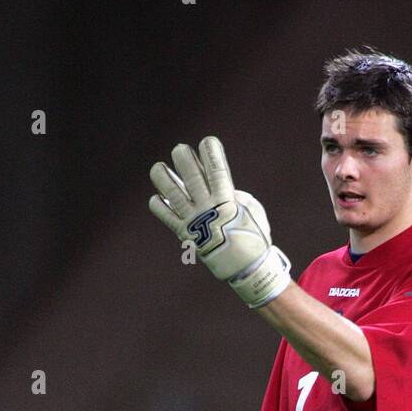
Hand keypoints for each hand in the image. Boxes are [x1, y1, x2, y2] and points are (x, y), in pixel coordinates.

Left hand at [148, 136, 291, 307]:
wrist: (246, 269)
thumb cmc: (253, 236)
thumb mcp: (251, 210)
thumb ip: (234, 194)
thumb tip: (217, 186)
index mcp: (226, 200)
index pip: (216, 169)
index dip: (210, 152)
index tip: (207, 141)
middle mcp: (207, 207)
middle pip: (190, 175)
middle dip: (184, 159)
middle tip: (180, 150)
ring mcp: (194, 220)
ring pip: (172, 193)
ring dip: (163, 178)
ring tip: (158, 168)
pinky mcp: (185, 233)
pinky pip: (166, 216)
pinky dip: (159, 206)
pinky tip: (157, 198)